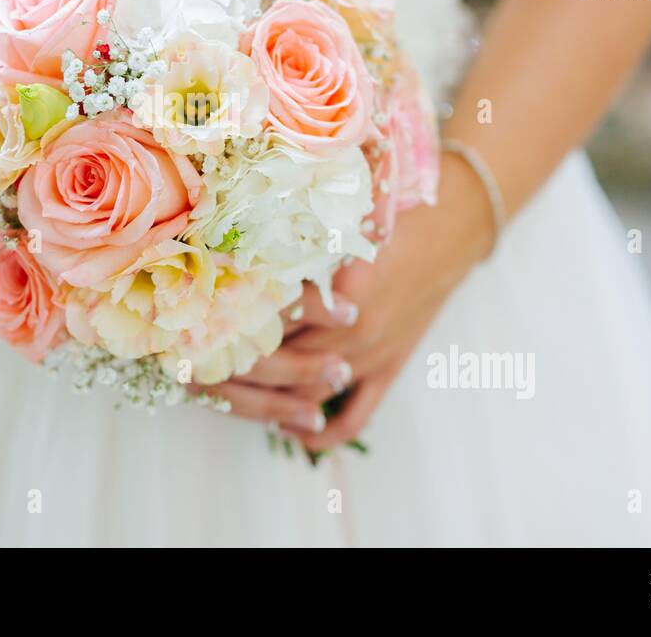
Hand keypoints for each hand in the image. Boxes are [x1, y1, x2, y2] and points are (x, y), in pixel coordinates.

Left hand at [209, 152, 493, 450]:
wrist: (450, 229)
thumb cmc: (391, 217)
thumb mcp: (342, 224)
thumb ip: (296, 244)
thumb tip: (238, 255)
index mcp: (337, 288)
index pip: (270, 317)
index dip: (230, 323)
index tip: (199, 322)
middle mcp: (353, 328)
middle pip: (281, 360)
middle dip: (238, 363)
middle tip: (200, 362)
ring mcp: (372, 354)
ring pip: (309, 391)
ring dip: (271, 397)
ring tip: (234, 391)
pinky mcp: (389, 370)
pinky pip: (353, 419)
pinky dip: (318, 433)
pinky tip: (289, 428)